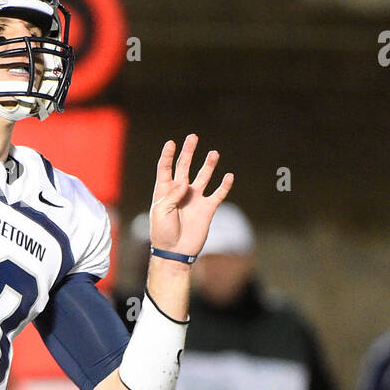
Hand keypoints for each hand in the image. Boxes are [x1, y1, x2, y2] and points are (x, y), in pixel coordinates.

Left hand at [150, 135, 233, 259]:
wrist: (175, 252)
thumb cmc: (162, 232)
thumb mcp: (160, 212)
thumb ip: (171, 195)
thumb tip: (184, 183)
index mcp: (164, 191)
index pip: (166, 168)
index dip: (168, 155)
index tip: (171, 143)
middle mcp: (180, 192)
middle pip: (184, 167)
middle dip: (189, 152)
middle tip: (193, 137)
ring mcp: (194, 199)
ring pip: (203, 177)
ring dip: (208, 165)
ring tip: (214, 153)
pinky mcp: (207, 209)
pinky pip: (218, 194)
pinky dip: (224, 185)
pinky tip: (229, 175)